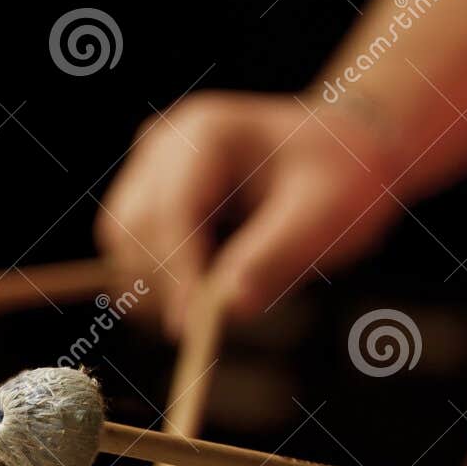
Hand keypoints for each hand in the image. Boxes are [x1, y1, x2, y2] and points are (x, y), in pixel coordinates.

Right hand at [94, 92, 402, 332]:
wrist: (343, 153)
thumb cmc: (341, 178)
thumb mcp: (324, 218)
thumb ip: (276, 258)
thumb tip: (230, 308)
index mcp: (206, 134)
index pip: (170, 212)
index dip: (174, 275)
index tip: (189, 331)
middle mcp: (165, 144)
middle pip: (130, 228)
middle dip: (161, 285)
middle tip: (203, 331)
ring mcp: (152, 168)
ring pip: (123, 244)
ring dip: (158, 286)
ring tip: (215, 304)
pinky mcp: (152, 197)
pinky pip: (135, 252)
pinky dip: (161, 282)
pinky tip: (206, 290)